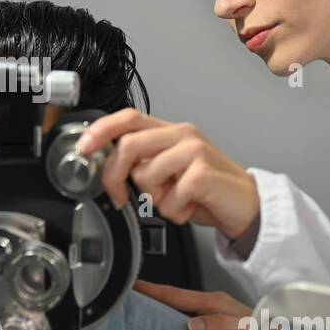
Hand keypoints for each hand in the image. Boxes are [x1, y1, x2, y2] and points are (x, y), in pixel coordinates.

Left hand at [76, 108, 258, 234]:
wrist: (247, 207)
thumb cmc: (206, 192)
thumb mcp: (168, 173)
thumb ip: (142, 162)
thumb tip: (107, 165)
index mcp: (170, 132)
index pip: (128, 118)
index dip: (101, 130)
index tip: (83, 147)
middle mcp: (182, 136)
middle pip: (129, 146)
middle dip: (115, 177)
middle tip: (121, 198)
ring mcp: (195, 152)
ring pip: (145, 175)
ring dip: (155, 199)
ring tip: (177, 199)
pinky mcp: (203, 173)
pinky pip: (168, 198)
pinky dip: (175, 212)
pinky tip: (191, 207)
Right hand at [133, 279, 251, 329]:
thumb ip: (220, 324)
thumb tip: (192, 324)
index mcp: (216, 302)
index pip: (175, 293)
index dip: (152, 290)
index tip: (131, 285)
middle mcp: (213, 305)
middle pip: (173, 299)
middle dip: (150, 296)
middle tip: (126, 299)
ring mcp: (215, 315)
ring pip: (180, 309)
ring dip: (161, 310)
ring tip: (140, 314)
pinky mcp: (216, 326)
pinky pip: (188, 320)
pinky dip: (173, 321)